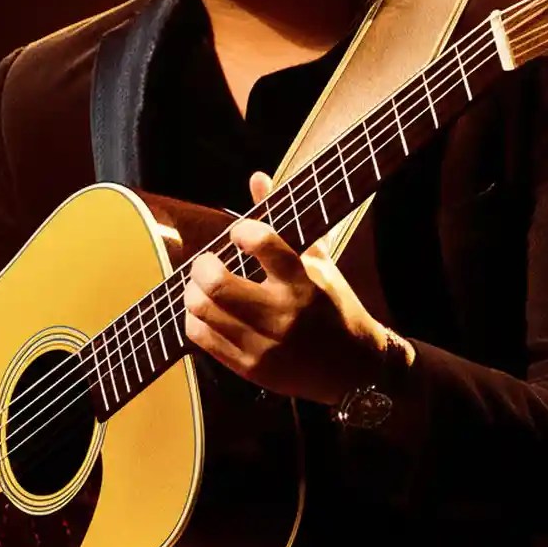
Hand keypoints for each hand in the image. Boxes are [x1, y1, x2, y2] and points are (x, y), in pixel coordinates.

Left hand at [183, 171, 390, 405]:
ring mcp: (264, 345)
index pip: (264, 243)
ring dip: (193, 292)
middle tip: (207, 263)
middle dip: (203, 265)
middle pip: (216, 282)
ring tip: (202, 287)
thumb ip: (284, 220)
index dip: (242, 230)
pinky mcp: (250, 368)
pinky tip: (207, 312)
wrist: (354, 369)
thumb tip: (256, 177)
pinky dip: (194, 319)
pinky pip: (201, 338)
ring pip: (202, 310)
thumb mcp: (318, 261)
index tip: (240, 234)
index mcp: (304, 281)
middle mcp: (283, 314)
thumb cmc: (333, 306)